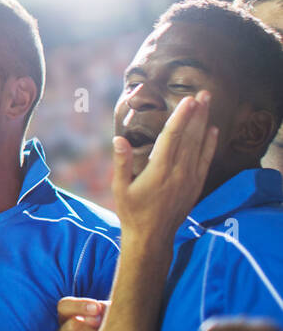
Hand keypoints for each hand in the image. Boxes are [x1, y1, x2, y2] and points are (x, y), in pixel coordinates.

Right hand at [113, 91, 217, 243]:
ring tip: (209, 103)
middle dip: (197, 113)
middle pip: (190, 137)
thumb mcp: (120, 187)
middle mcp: (178, 172)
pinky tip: (212, 130)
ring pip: (199, 145)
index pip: (172, 137)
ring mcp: (190, 178)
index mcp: (159, 170)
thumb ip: (121, 162)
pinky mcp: (195, 184)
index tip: (187, 101)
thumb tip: (119, 139)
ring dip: (204, 123)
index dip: (180, 117)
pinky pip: (205, 160)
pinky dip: (210, 144)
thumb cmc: (132, 211)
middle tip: (203, 93)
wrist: (152, 236)